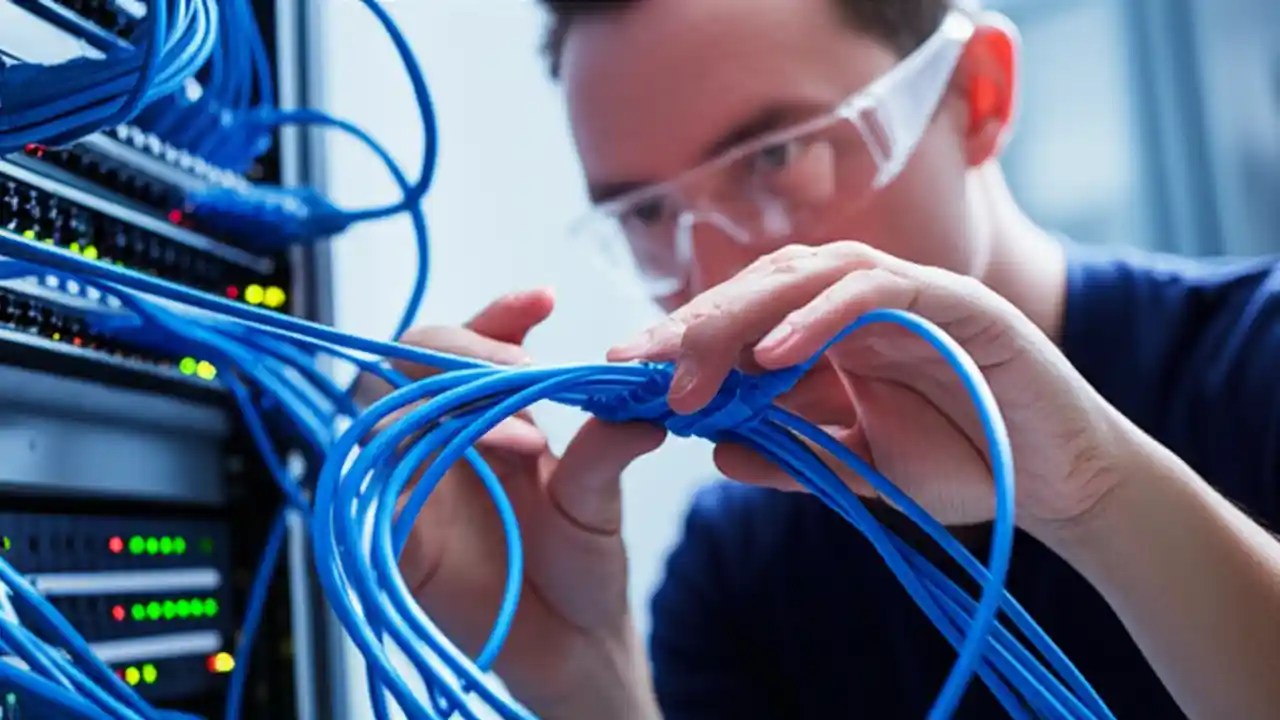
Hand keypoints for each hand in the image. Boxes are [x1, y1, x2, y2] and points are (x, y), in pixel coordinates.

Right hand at [383, 289, 664, 717]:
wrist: (570, 644)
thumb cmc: (579, 562)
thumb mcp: (599, 498)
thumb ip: (607, 449)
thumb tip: (641, 405)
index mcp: (493, 415)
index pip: (473, 342)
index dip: (499, 315)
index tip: (544, 300)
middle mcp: (445, 439)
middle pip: (415, 362)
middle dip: (467, 354)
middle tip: (526, 375)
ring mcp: (414, 482)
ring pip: (388, 414)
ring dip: (448, 408)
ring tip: (528, 439)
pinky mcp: (392, 535)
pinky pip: (370, 492)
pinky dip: (403, 473)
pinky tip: (455, 475)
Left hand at [610, 241, 1128, 535]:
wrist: (1055, 486)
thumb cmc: (962, 467)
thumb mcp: (856, 469)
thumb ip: (791, 455)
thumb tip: (714, 451)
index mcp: (834, 334)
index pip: (745, 319)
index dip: (683, 341)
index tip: (624, 375)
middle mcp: (861, 304)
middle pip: (761, 287)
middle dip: (693, 325)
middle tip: (637, 365)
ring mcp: (908, 294)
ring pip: (808, 274)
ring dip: (742, 317)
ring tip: (691, 366)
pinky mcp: (955, 301)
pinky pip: (877, 292)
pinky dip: (822, 317)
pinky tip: (774, 354)